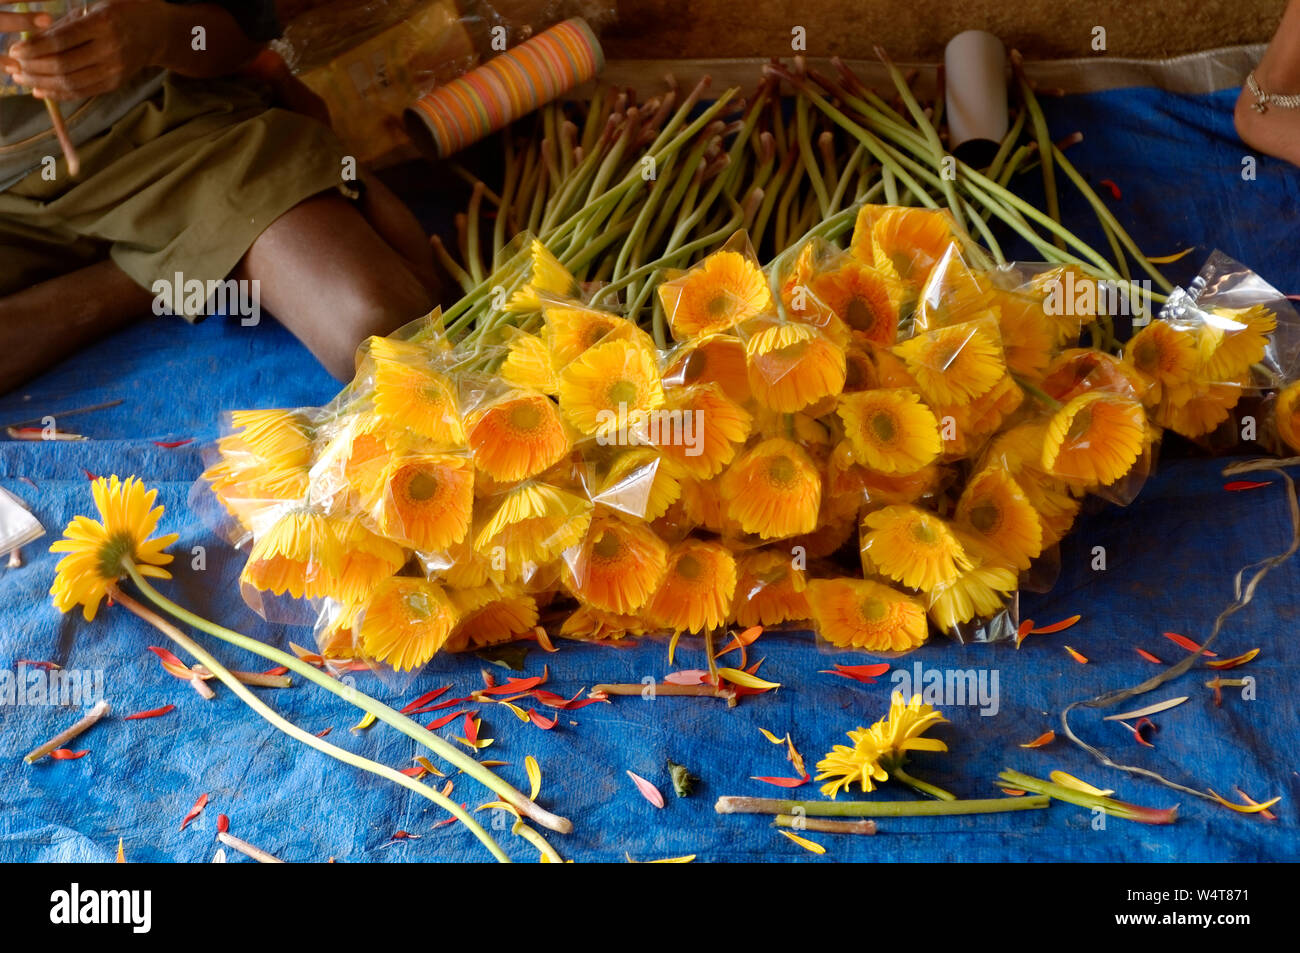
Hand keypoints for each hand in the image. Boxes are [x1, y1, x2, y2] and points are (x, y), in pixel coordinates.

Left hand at [4, 0, 165, 100]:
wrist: (156, 33)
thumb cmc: (119, 14)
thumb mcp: (91, 10)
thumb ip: (62, 26)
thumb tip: (29, 42)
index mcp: (103, 24)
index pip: (62, 41)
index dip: (35, 49)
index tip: (15, 50)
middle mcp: (110, 50)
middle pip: (64, 65)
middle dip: (34, 69)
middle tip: (14, 67)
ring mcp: (114, 70)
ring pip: (72, 83)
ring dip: (42, 83)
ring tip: (22, 79)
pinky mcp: (115, 84)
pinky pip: (83, 92)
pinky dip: (59, 94)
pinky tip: (41, 90)